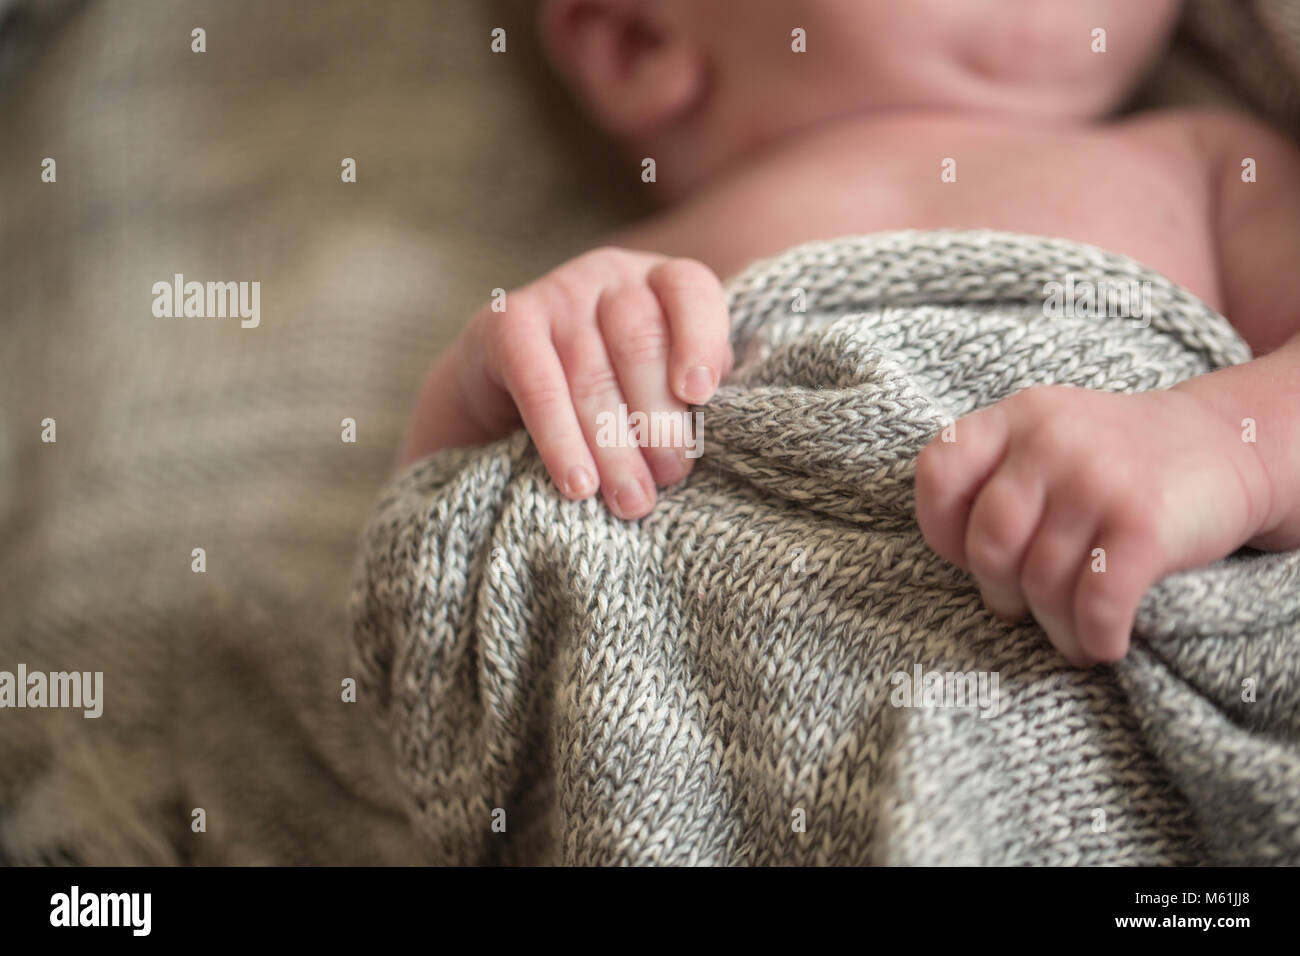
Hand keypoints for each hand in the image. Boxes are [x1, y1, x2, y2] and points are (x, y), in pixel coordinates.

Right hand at [397, 247, 731, 518]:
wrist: (502, 389)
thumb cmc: (610, 396)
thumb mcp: (659, 386)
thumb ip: (689, 397)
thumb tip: (722, 438)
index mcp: (659, 284)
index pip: (690, 291)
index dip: (699, 339)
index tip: (699, 395)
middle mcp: (610, 277)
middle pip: (640, 341)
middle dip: (658, 419)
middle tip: (669, 479)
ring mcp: (556, 294)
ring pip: (592, 375)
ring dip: (614, 447)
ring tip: (631, 501)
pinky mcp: (506, 324)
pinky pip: (538, 386)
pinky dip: (560, 439)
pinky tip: (578, 484)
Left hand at [914, 385, 1272, 665]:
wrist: (1230, 442)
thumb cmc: (1118, 460)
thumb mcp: (1048, 439)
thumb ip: (996, 478)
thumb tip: (961, 563)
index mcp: (1015, 418)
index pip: (938, 472)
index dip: (941, 529)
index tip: (968, 557)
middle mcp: (1049, 440)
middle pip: (989, 545)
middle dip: (1000, 591)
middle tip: (1022, 606)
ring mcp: (1097, 478)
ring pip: (1042, 584)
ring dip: (1055, 628)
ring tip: (1070, 637)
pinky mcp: (1144, 522)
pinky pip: (1094, 603)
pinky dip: (1095, 637)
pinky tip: (1104, 643)